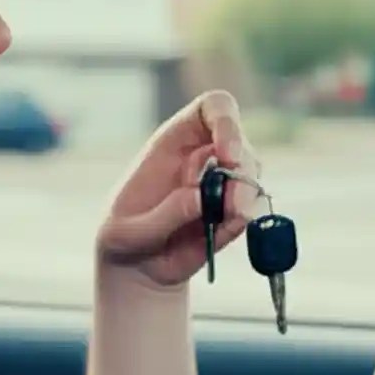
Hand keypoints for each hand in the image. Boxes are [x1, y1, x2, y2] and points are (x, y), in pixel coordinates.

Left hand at [96, 90, 262, 287]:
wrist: (136, 266)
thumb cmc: (124, 236)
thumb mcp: (130, 230)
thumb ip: (165, 214)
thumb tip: (200, 198)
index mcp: (174, 141)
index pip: (212, 108)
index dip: (226, 122)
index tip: (227, 154)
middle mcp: (203, 156)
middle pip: (240, 144)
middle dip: (242, 171)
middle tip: (232, 204)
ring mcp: (221, 184)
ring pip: (251, 176)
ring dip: (245, 198)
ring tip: (224, 221)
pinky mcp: (231, 212)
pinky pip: (250, 210)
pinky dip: (242, 222)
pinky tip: (217, 235)